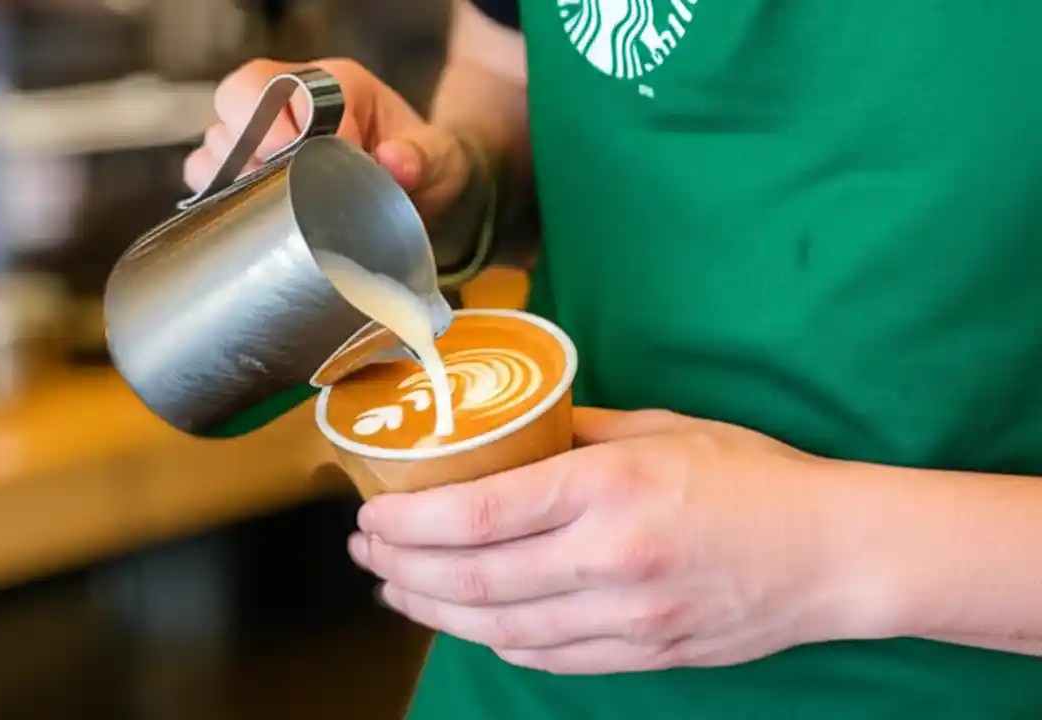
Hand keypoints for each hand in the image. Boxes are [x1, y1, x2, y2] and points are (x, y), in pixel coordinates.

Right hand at [186, 58, 470, 220]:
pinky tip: (247, 216)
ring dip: (234, 173)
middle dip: (248, 142)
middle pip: (236, 97)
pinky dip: (218, 194)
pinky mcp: (251, 169)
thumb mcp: (437, 158)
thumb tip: (395, 161)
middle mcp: (291, 101)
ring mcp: (266, 133)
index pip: (285, 86)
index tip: (311, 162)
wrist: (417, 187)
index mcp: (334, 85)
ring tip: (269, 206)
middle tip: (278, 184)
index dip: (286, 123)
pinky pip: (210, 174)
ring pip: (218, 137)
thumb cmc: (422, 162)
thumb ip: (422, 157)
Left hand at [348, 408, 873, 674]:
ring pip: (500, 627)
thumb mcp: (662, 427)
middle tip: (366, 552)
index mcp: (608, 487)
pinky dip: (495, 642)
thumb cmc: (752, 476)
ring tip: (395, 590)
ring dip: (435, 611)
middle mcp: (608, 558)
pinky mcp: (643, 652)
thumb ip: (580, 430)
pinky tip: (467, 623)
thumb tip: (516, 425)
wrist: (832, 553)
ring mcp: (626, 617)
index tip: (372, 514)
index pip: (480, 514)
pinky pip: (548, 657)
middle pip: (474, 578)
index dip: (410, 522)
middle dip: (403, 567)